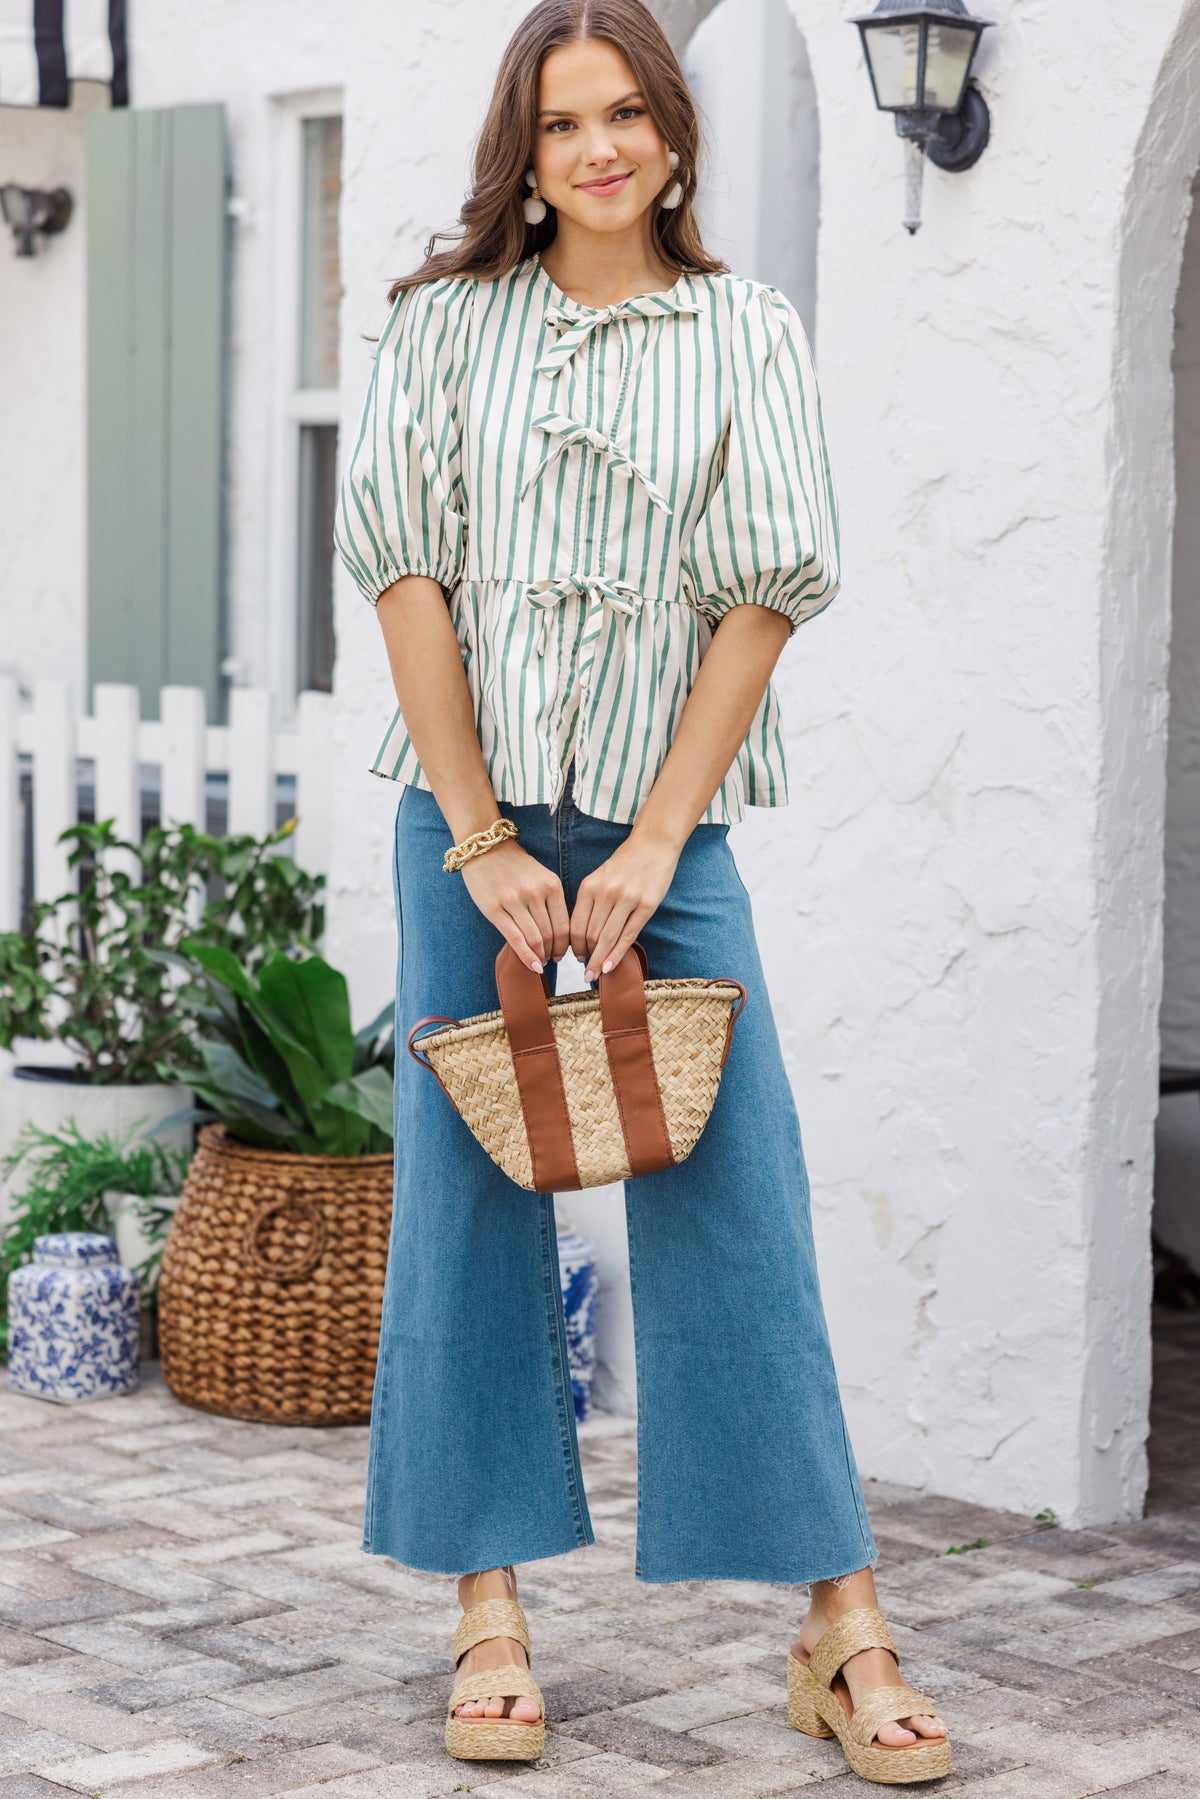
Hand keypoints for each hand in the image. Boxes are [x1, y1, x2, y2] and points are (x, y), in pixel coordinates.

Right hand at [459, 841, 569, 973]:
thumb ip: (550, 901)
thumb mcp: (541, 877)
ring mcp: (515, 901)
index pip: (565, 925)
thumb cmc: (514, 865)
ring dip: (540, 955)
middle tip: (551, 960)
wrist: (484, 847)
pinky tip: (534, 966)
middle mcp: (535, 893)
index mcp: (551, 885)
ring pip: (535, 939)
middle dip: (553, 952)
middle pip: (551, 934)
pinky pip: (516, 939)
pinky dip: (527, 957)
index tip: (563, 953)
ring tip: (540, 961)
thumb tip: (559, 935)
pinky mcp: (495, 909)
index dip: (566, 945)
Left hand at [570, 833, 680, 981]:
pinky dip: (617, 954)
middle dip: (586, 958)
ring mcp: (627, 899)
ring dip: (599, 961)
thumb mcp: (600, 878)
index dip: (573, 946)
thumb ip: (590, 902)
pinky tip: (610, 967)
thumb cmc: (625, 864)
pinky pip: (628, 936)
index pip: (575, 925)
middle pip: (590, 935)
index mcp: (589, 886)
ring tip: (594, 975)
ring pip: (607, 939)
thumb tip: (582, 936)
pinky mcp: (646, 905)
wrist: (653, 844)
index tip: (575, 958)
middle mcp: (605, 893)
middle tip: (585, 973)